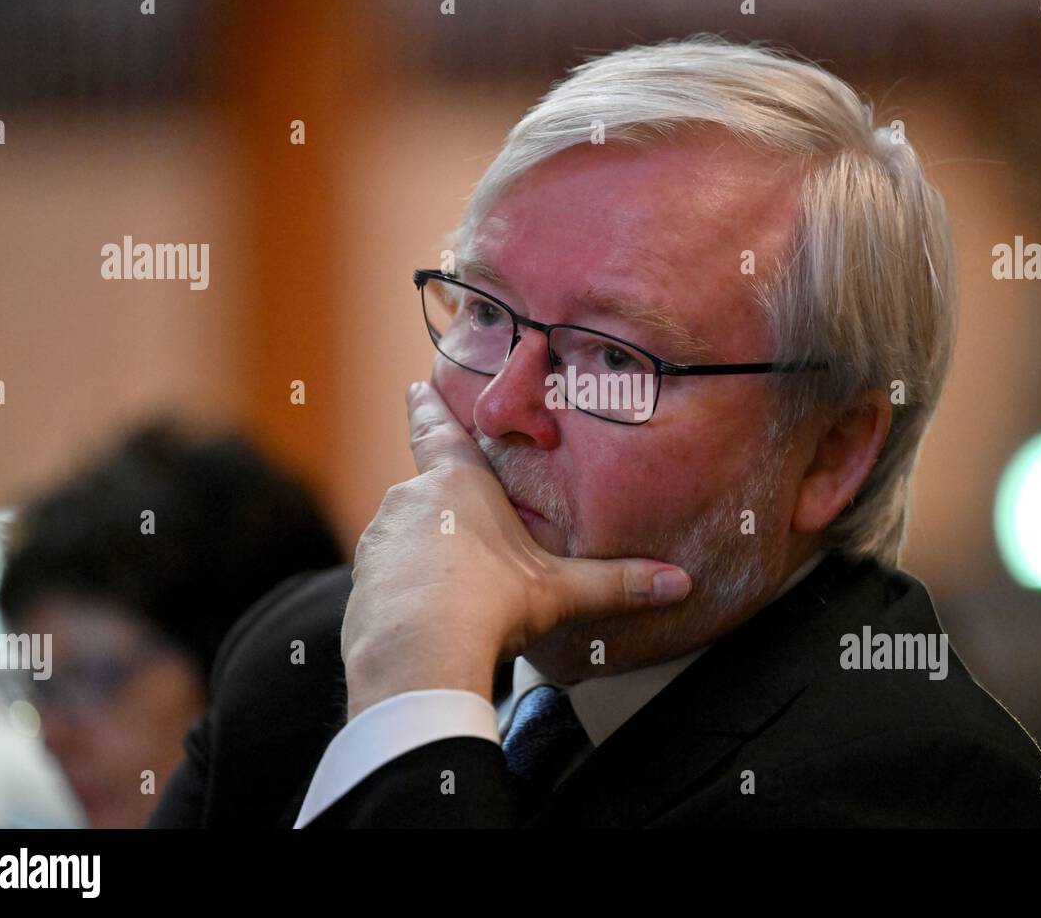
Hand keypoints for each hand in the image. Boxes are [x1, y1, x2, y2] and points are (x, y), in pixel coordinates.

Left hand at [340, 380, 691, 718]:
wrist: (419, 654)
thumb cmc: (492, 604)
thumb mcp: (561, 592)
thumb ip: (617, 585)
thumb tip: (679, 583)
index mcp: (459, 484)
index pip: (439, 431)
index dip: (428, 408)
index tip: (415, 387)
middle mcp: (412, 501)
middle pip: (429, 497)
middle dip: (446, 517)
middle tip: (469, 542)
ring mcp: (380, 541)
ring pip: (405, 541)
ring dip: (424, 559)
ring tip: (453, 594)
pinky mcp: (361, 584)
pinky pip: (387, 581)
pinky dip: (404, 594)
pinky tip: (428, 622)